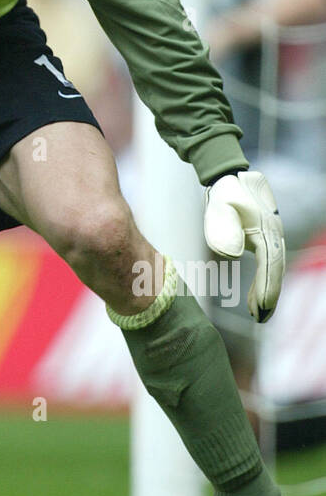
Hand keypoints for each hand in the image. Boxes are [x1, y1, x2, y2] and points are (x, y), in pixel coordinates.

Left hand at [204, 171, 285, 322]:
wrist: (228, 177)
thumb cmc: (222, 195)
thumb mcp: (218, 209)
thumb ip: (224, 230)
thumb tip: (236, 254)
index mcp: (265, 230)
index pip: (270, 264)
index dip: (267, 287)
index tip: (261, 308)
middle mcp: (274, 235)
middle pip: (276, 270)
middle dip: (270, 296)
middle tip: (261, 319)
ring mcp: (273, 237)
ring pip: (274, 270)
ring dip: (267, 292)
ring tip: (258, 315)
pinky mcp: (266, 240)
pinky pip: (269, 265)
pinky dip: (264, 283)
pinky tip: (255, 299)